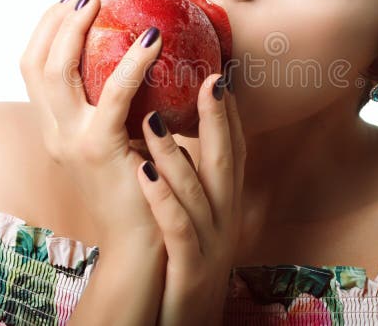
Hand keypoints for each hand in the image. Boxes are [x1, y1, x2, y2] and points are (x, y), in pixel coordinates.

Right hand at [19, 0, 166, 247]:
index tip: (70, 1)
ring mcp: (69, 141)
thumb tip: (143, 59)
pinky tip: (153, 41)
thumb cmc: (141, 184)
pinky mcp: (97, 149)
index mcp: (55, 128)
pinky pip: (112, 94)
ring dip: (76, 30)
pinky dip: (132, 63)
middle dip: (55, 21)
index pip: (34, 70)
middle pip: (37, 63)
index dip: (45, 31)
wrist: (141, 238)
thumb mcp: (122, 138)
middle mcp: (53, 133)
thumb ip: (120, 106)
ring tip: (101, 2)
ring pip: (58, 72)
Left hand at [136, 72, 245, 325]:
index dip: (231, 115)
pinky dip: (163, 197)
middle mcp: (226, 220)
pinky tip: (142, 171)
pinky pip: (178, 227)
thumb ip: (192, 182)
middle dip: (219, 120)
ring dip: (176, 151)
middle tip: (209, 78)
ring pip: (198, 191)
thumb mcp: (198, 219)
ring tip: (152, 115)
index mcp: (226, 206)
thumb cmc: (186, 265)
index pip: (234, 153)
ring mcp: (211, 243)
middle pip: (227, 163)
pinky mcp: (190, 268)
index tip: (219, 76)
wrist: (188, 324)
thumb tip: (175, 142)